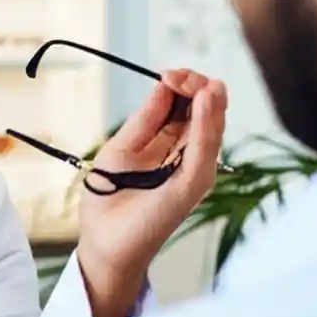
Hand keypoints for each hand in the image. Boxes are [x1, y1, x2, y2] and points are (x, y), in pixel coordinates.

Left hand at [75, 70, 227, 316]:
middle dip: (196, 86)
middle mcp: (187, 156)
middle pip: (204, 110)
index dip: (181, 84)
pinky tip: (205, 99)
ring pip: (212, 125)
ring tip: (201, 82)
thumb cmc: (108, 201)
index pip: (186, 104)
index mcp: (169, 145)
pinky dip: (208, 121)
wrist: (104, 242)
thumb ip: (146, 119)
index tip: (168, 74)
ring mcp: (193, 170)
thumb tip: (165, 84)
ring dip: (209, 98)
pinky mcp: (193, 184)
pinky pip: (206, 147)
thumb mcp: (122, 148)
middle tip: (180, 76)